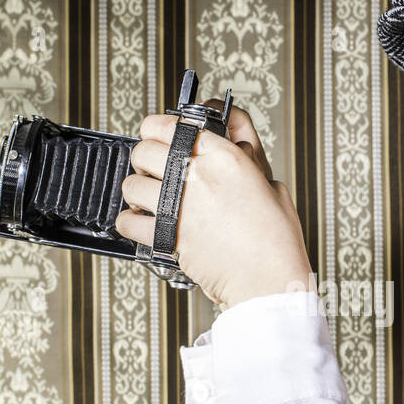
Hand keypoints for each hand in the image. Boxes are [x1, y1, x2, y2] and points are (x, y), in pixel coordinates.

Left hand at [114, 98, 312, 309]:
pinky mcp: (166, 235)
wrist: (267, 280)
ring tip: (149, 200)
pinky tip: (142, 224)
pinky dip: (130, 222)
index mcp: (224, 157)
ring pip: (131, 184)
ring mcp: (178, 205)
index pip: (172, 124)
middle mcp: (197, 176)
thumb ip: (249, 166)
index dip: (158, 128)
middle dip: (145, 159)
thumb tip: (239, 156)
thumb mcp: (272, 188)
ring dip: (136, 191)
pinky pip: (127, 220)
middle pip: (144, 149)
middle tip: (152, 170)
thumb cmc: (275, 241)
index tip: (158, 135)